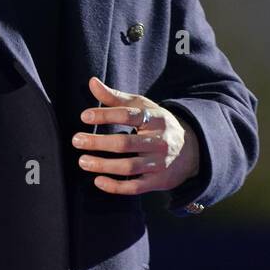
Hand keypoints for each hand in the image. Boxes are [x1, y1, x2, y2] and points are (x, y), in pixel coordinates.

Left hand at [70, 76, 200, 195]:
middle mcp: (159, 141)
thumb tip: (92, 82)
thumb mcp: (143, 107)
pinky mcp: (158, 181)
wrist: (192, 150)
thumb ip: (116, 97)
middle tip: (76, 140)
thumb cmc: (158, 125)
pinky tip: (98, 181)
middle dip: (99, 142)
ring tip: (82, 161)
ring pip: (129, 167)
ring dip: (103, 165)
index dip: (106, 115)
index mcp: (156, 119)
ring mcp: (160, 163)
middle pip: (126, 143)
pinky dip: (115, 186)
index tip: (84, 116)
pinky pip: (135, 187)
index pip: (129, 115)